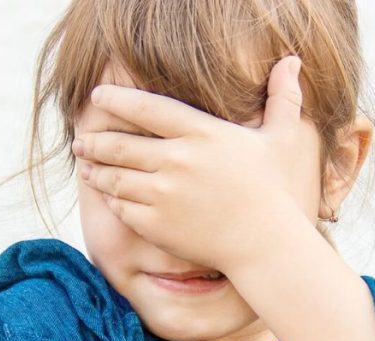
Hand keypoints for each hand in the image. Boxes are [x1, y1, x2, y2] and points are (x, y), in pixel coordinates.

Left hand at [73, 55, 310, 272]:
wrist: (265, 245)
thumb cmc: (273, 192)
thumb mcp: (281, 139)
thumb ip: (282, 99)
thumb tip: (293, 62)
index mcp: (201, 133)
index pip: (145, 107)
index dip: (115, 99)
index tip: (98, 97)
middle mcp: (177, 160)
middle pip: (119, 144)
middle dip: (94, 141)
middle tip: (82, 140)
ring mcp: (163, 194)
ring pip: (114, 177)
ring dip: (95, 171)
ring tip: (87, 166)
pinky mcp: (155, 225)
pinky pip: (120, 208)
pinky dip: (111, 201)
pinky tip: (108, 196)